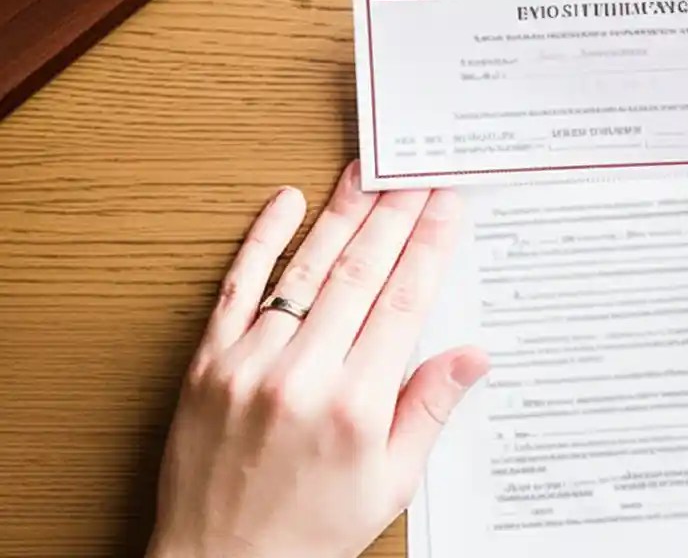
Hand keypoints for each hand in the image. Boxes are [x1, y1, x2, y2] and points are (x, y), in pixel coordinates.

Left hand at [148, 162, 488, 557]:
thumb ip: (428, 409)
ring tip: (365, 173)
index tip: (448, 205)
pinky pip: (237, 288)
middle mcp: (303, 374)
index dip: (431, 244)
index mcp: (356, 405)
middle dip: (395, 213)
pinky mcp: (208, 364)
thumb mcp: (390, 483)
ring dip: (340, 215)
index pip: (405, 301)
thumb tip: (474, 356)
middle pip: (360, 272)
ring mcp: (250, 364)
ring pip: (304, 270)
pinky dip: (261, 241)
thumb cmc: (309, 532)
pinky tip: (285, 203)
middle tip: (416, 172)